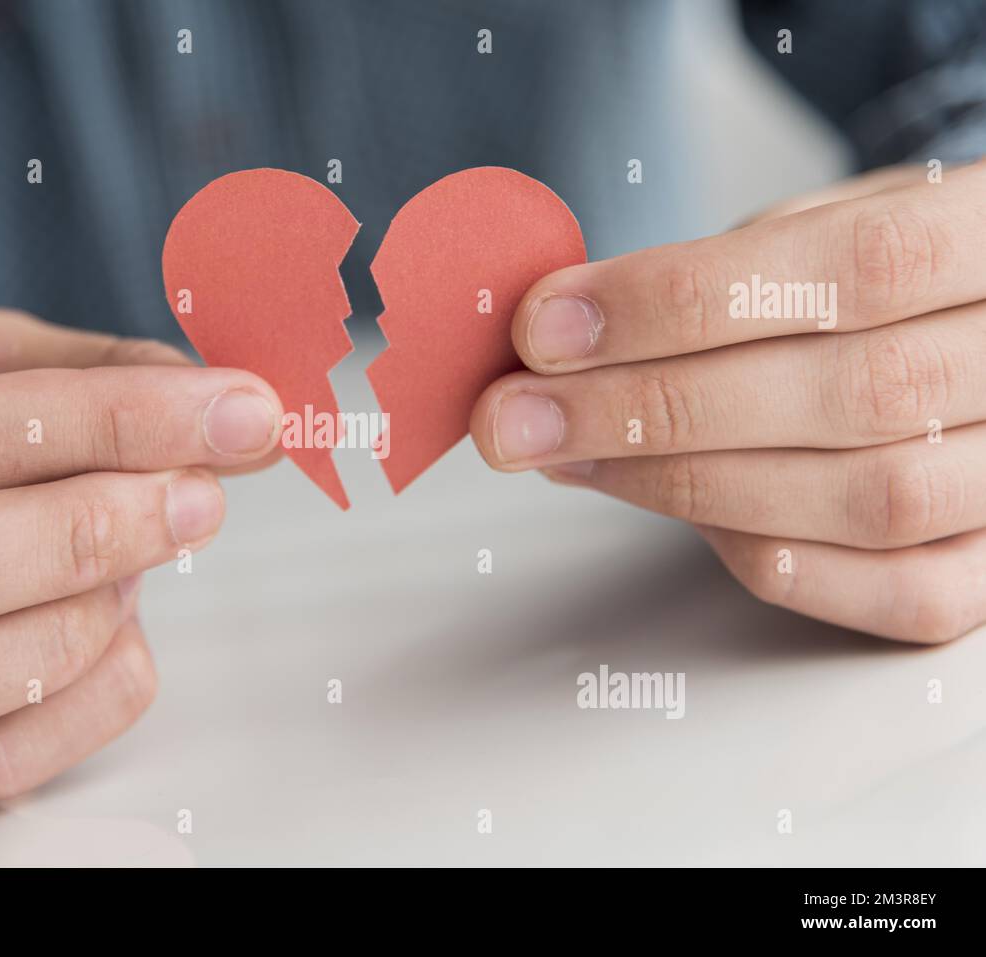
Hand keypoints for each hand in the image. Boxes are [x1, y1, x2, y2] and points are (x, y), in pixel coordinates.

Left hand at [471, 160, 985, 643]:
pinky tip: (673, 514)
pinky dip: (772, 558)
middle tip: (517, 415)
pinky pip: (901, 593)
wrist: (985, 321)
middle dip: (651, 407)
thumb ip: (721, 275)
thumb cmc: (886, 272)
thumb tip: (564, 332)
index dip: (684, 301)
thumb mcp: (829, 224)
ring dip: (685, 482)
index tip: (546, 326)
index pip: (856, 266)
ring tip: (568, 455)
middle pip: (849, 394)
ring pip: (869, 500)